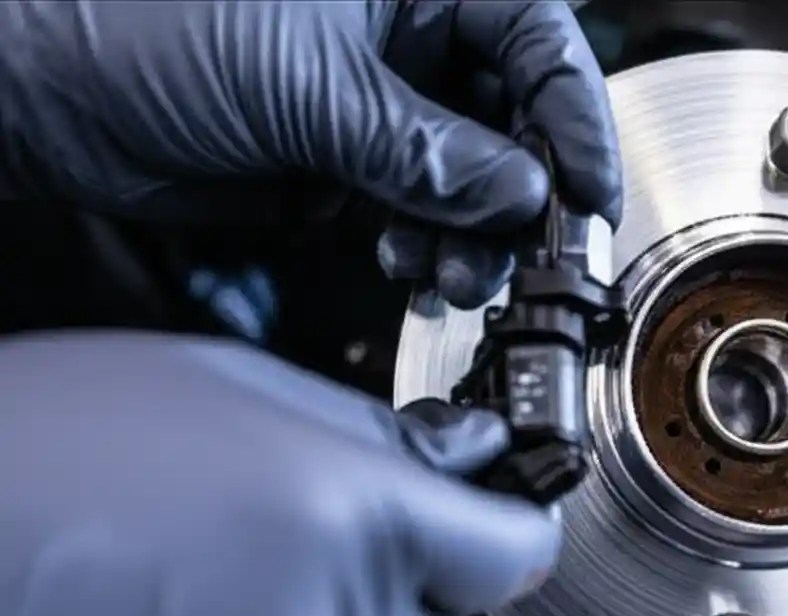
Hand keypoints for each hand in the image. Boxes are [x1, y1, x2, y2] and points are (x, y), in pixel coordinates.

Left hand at [0, 0, 621, 307]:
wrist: (49, 91)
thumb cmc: (147, 25)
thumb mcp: (308, 85)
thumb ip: (424, 148)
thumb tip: (519, 191)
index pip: (536, 40)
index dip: (573, 119)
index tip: (587, 193)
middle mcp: (405, 36)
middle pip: (513, 117)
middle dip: (523, 193)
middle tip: (523, 251)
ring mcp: (376, 100)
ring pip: (469, 175)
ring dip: (474, 233)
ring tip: (457, 272)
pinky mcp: (344, 159)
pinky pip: (417, 209)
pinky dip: (426, 244)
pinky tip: (411, 263)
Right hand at [0, 331, 559, 615]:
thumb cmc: (46, 447)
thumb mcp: (228, 385)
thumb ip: (364, 431)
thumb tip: (452, 458)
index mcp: (350, 517)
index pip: (513, 553)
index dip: (505, 527)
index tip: (493, 514)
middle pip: (437, 614)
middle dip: (398, 572)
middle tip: (298, 524)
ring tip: (220, 574)